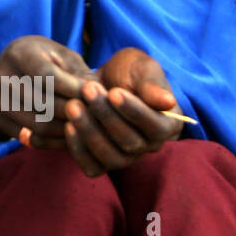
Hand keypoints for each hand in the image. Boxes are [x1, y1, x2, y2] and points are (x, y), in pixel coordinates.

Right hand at [0, 35, 95, 143]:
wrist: (6, 73)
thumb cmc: (43, 61)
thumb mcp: (60, 56)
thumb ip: (79, 72)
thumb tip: (100, 94)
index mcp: (19, 53)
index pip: (47, 76)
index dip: (74, 88)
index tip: (97, 95)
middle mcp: (1, 75)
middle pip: (43, 103)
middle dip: (74, 112)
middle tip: (97, 117)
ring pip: (38, 125)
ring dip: (67, 130)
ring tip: (87, 128)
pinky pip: (30, 138)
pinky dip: (54, 141)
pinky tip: (71, 137)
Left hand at [51, 47, 183, 176]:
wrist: (100, 80)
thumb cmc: (126, 71)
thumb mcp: (141, 67)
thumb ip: (152, 83)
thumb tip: (168, 102)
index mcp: (168, 124)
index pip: (156, 128)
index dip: (134, 112)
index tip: (113, 92)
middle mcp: (149, 145)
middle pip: (131, 143)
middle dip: (106, 116)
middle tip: (87, 90)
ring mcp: (126, 157)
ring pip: (112, 158)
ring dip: (90, 132)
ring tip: (73, 106)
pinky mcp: (102, 161)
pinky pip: (93, 168)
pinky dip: (79, 150)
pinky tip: (67, 126)